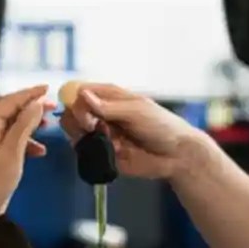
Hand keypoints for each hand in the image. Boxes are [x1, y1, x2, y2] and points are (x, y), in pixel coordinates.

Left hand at [0, 84, 55, 222]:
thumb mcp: (13, 152)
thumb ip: (25, 125)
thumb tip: (36, 103)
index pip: (10, 100)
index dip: (31, 94)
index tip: (48, 89)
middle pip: (10, 108)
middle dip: (31, 107)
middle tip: (52, 108)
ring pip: (11, 122)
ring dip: (29, 124)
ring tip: (48, 126)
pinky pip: (8, 137)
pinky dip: (24, 140)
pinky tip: (39, 150)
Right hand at [59, 83, 203, 180]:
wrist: (176, 156)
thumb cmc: (162, 126)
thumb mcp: (137, 111)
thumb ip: (109, 106)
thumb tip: (82, 94)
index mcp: (110, 97)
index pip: (79, 91)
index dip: (76, 100)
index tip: (87, 112)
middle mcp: (101, 114)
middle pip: (72, 111)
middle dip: (79, 120)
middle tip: (96, 127)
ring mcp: (101, 134)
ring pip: (74, 132)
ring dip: (85, 136)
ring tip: (108, 140)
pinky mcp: (102, 153)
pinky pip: (85, 151)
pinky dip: (92, 152)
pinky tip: (112, 151)